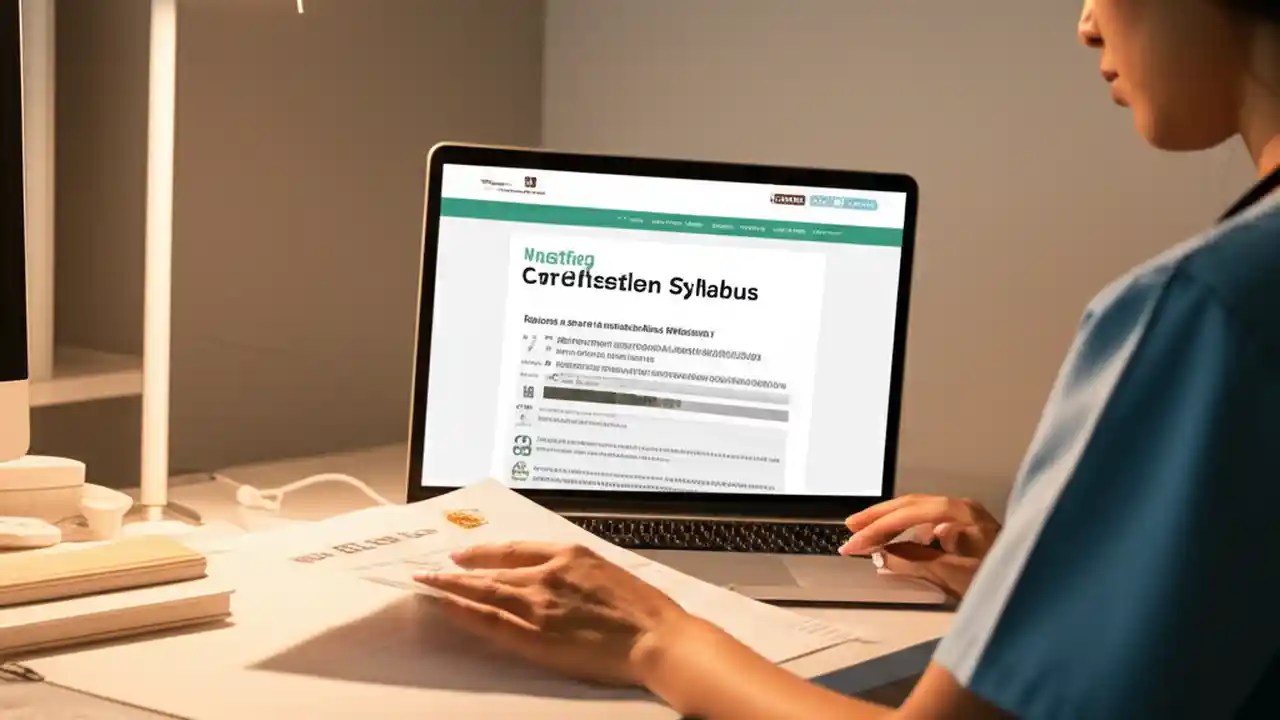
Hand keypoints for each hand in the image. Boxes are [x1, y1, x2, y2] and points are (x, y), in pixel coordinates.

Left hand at [414, 541, 691, 685]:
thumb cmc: (642, 609)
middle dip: (456, 571)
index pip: (512, 550)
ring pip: (483, 592)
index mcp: (568, 555)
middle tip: (427, 571)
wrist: (656, 637)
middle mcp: (547, 575)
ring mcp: (538, 606)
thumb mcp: (606, 571)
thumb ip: (575, 570)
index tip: (463, 555)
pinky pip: (489, 622)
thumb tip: (554, 574)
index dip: (483, 552)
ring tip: (426, 586)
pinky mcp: (536, 636)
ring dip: (451, 588)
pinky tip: (445, 608)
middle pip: (490, 571)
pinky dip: (463, 612)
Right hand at [839, 494, 1001, 599]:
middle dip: (877, 517)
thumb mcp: (955, 575)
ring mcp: (965, 517)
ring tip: (864, 531)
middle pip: (910, 505)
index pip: (908, 514)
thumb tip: (885, 552)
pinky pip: (927, 521)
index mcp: (960, 513)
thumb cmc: (1001, 582)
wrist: (1035, 592)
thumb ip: (917, 561)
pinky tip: (894, 539)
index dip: (878, 529)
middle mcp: (962, 508)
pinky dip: (905, 528)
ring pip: (917, 511)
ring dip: (889, 521)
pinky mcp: (966, 530)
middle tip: (850, 528)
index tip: (855, 544)